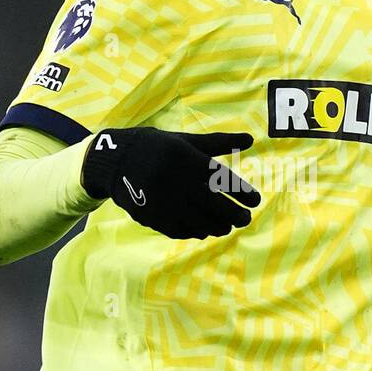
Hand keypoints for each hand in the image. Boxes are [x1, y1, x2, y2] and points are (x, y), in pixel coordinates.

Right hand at [81, 126, 260, 239]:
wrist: (115, 160)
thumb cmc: (159, 147)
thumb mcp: (187, 141)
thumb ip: (219, 142)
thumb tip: (251, 139)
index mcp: (187, 159)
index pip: (222, 180)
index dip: (242, 192)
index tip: (256, 200)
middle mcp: (176, 181)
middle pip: (214, 204)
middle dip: (235, 214)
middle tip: (246, 219)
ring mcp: (163, 201)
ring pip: (199, 221)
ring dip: (218, 226)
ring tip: (228, 226)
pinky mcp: (152, 216)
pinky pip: (180, 229)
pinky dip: (196, 231)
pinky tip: (207, 230)